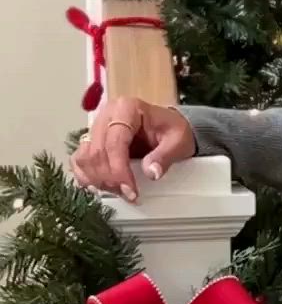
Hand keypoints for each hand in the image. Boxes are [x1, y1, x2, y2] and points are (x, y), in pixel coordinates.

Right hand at [71, 97, 195, 203]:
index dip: (119, 169)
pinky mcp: (91, 141)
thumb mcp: (178, 141)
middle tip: (128, 194)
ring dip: (98, 179)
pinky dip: (87, 177)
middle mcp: (106, 115)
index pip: (114, 141)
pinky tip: (103, 187)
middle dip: (110, 179)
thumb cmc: (172, 130)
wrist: (167, 127)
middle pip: (96, 151)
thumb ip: (165, 156)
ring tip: (119, 191)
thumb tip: (150, 173)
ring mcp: (96, 127)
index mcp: (127, 108)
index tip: (131, 190)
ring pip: (84, 157)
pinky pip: (79, 161)